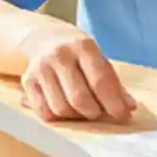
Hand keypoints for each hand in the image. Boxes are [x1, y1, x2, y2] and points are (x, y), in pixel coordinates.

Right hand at [19, 25, 136, 121]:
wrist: (43, 37)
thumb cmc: (78, 53)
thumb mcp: (99, 58)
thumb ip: (114, 83)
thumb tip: (129, 107)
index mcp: (83, 46)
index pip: (100, 81)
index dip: (113, 103)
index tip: (123, 116)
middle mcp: (60, 55)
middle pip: (79, 98)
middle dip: (94, 113)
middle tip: (100, 113)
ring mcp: (41, 68)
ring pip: (61, 109)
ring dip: (76, 117)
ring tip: (83, 110)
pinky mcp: (27, 80)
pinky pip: (44, 112)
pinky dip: (59, 118)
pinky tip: (67, 109)